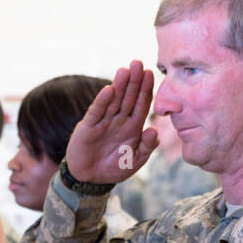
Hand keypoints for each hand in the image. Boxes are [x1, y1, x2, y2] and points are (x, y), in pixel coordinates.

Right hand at [63, 60, 159, 183]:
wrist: (90, 179)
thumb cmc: (114, 168)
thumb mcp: (134, 161)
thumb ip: (146, 147)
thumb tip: (154, 131)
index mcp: (133, 127)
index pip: (141, 104)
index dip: (146, 89)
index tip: (150, 73)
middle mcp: (119, 120)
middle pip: (128, 97)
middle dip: (134, 81)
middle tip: (138, 63)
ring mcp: (103, 122)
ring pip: (114, 100)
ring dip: (119, 85)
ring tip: (125, 70)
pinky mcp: (88, 127)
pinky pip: (97, 112)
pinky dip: (102, 101)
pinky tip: (109, 90)